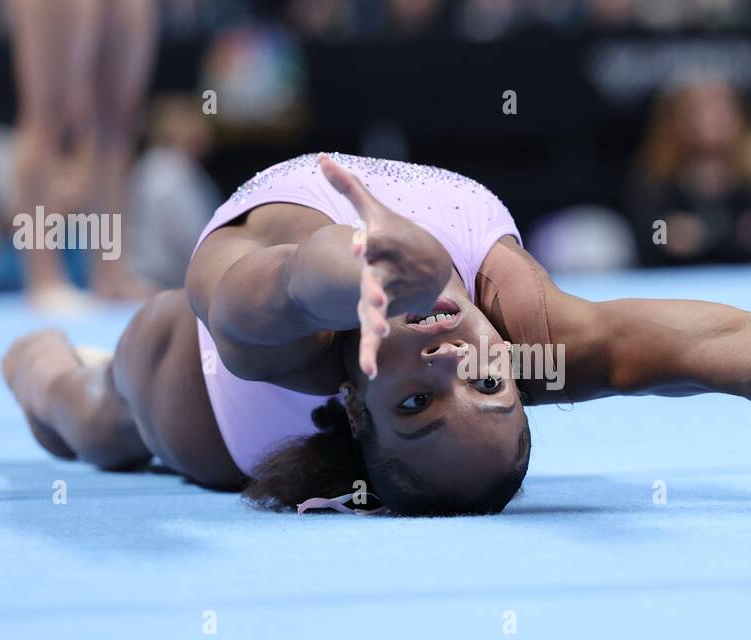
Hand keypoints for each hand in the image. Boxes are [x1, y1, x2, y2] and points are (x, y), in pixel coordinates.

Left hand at [318, 153, 451, 378]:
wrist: (429, 265)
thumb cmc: (395, 234)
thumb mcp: (372, 210)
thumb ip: (347, 187)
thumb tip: (320, 156)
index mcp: (384, 243)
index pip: (377, 240)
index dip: (369, 242)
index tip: (359, 243)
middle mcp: (387, 270)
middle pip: (381, 279)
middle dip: (378, 286)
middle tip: (375, 295)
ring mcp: (387, 294)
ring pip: (381, 310)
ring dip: (379, 323)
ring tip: (379, 333)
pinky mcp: (381, 314)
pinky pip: (373, 334)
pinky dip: (371, 352)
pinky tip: (369, 371)